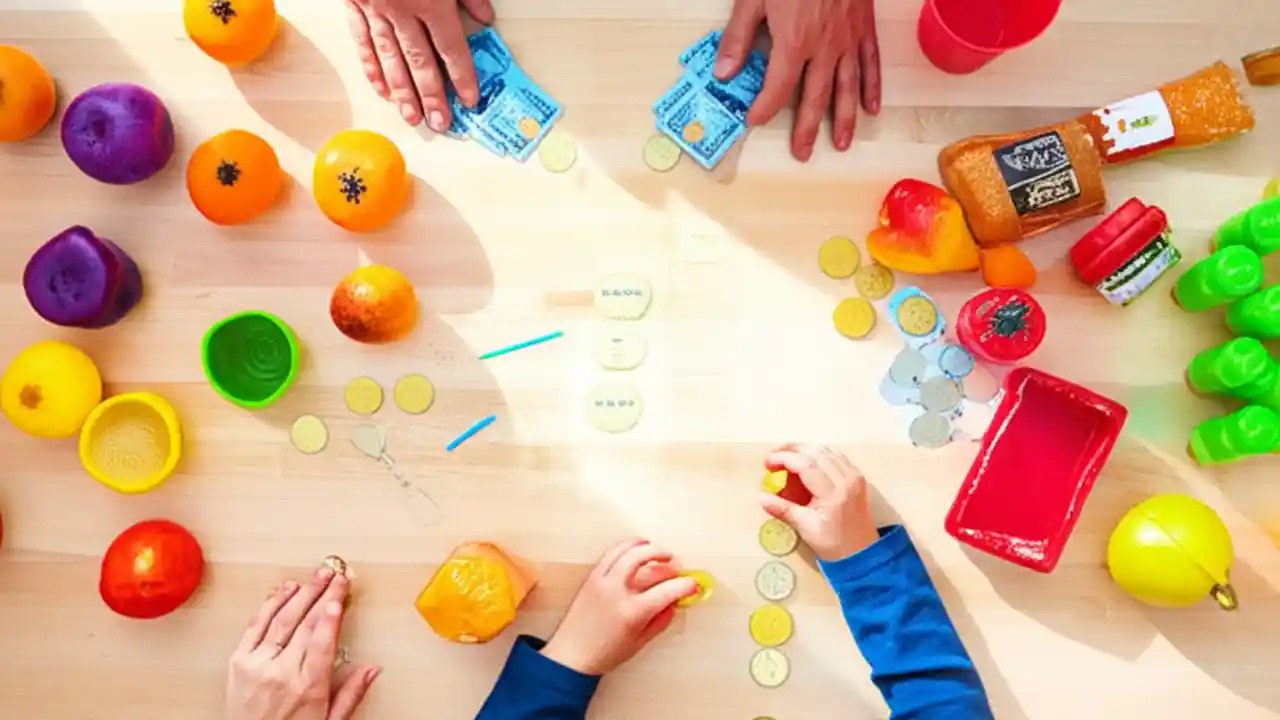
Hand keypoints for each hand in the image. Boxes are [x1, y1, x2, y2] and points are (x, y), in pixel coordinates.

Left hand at [225, 567, 378, 719]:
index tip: (340, 595)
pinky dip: (270, 604)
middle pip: (306, 624)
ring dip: (301, 593)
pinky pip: (255, 626)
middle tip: (337, 575)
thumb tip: (371, 669)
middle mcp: (281, 673)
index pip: (322, 642)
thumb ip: (350, 694)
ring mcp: (257, 665)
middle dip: (324, 595)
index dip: (332, 615)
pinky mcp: (238, 662)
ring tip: (317, 576)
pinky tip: (285, 590)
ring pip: (282, 619)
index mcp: (307, 688)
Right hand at [345, 0, 495, 130]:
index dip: (463, 76)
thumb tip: (485, 17)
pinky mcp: (354, 6)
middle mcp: (402, 11)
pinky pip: (364, 43)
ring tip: (413, 117)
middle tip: (441, 123)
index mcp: (430, 0)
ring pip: (391, 59)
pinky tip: (382, 90)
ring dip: (403, 92)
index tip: (471, 100)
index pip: (451, 48)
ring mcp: (375, 11)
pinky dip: (373, 68)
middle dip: (433, 96)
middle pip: (420, 62)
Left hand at [541, 539, 698, 675]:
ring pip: (625, 550)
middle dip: (662, 555)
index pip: (666, 591)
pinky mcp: (591, 578)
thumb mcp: (639, 643)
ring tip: (655, 549)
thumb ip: (659, 621)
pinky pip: (610, 554)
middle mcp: (616, 591)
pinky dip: (625, 547)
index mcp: (632, 612)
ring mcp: (601, 581)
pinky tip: (634, 549)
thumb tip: (673, 604)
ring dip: (644, 546)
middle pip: (643, 558)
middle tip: (673, 562)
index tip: (692, 584)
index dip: (684, 586)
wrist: (572, 655)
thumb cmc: (603, 654)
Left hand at [715, 0, 881, 160]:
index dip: (764, 109)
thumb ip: (739, 36)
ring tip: (842, 145)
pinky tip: (871, 108)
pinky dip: (871, 88)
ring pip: (847, 88)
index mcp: (793, 42)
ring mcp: (848, 40)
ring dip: (844, 119)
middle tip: (802, 154)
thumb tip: (724, 72)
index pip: (777, 88)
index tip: (754, 121)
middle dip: (807, 129)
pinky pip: (870, 65)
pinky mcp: (865, 29)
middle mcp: (824, 49)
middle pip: (815, 98)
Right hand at [760, 444, 879, 561]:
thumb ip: (782, 509)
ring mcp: (854, 476)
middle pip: (816, 452)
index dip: (783, 459)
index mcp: (833, 492)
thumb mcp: (805, 527)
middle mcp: (846, 479)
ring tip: (787, 456)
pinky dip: (819, 454)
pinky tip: (808, 460)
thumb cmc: (833, 544)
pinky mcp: (857, 478)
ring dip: (805, 449)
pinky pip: (836, 456)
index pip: (805, 464)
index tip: (767, 463)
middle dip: (792, 449)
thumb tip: (760, 497)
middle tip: (773, 456)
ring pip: (827, 451)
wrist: (862, 554)